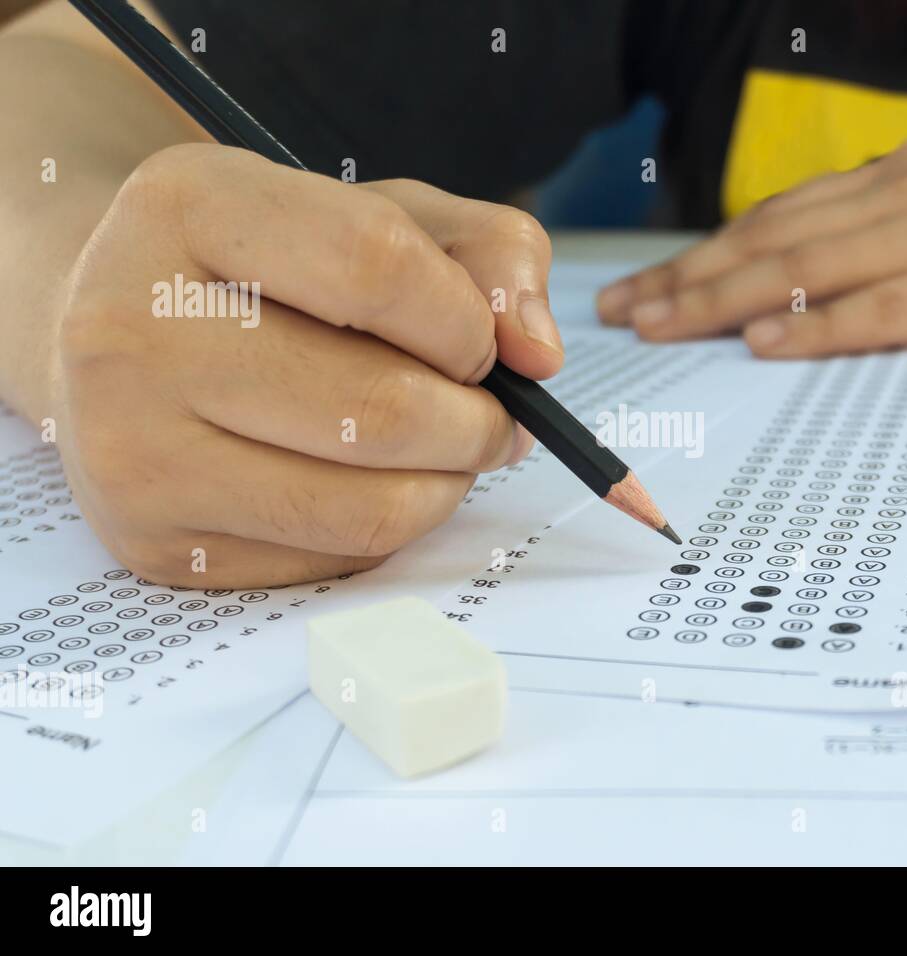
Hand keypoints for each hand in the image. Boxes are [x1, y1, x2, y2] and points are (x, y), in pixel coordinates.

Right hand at [52, 143, 561, 586]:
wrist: (111, 334)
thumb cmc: (270, 271)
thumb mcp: (379, 215)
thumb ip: (489, 253)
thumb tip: (540, 354)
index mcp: (190, 207)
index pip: (379, 268)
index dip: (469, 321)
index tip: (484, 344)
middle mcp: (131, 327)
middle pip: (381, 408)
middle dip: (477, 423)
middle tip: (488, 416)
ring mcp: (131, 448)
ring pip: (368, 505)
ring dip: (448, 483)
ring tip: (445, 448)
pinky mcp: (155, 542)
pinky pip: (335, 557)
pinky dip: (390, 525)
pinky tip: (372, 481)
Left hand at [597, 138, 906, 356]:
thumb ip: (902, 226)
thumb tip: (829, 272)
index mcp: (904, 177)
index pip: (779, 217)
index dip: (704, 253)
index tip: (649, 286)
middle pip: (771, 239)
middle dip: (686, 278)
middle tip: (622, 312)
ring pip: (806, 267)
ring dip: (723, 299)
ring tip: (659, 327)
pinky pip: (883, 309)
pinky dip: (818, 326)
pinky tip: (765, 343)